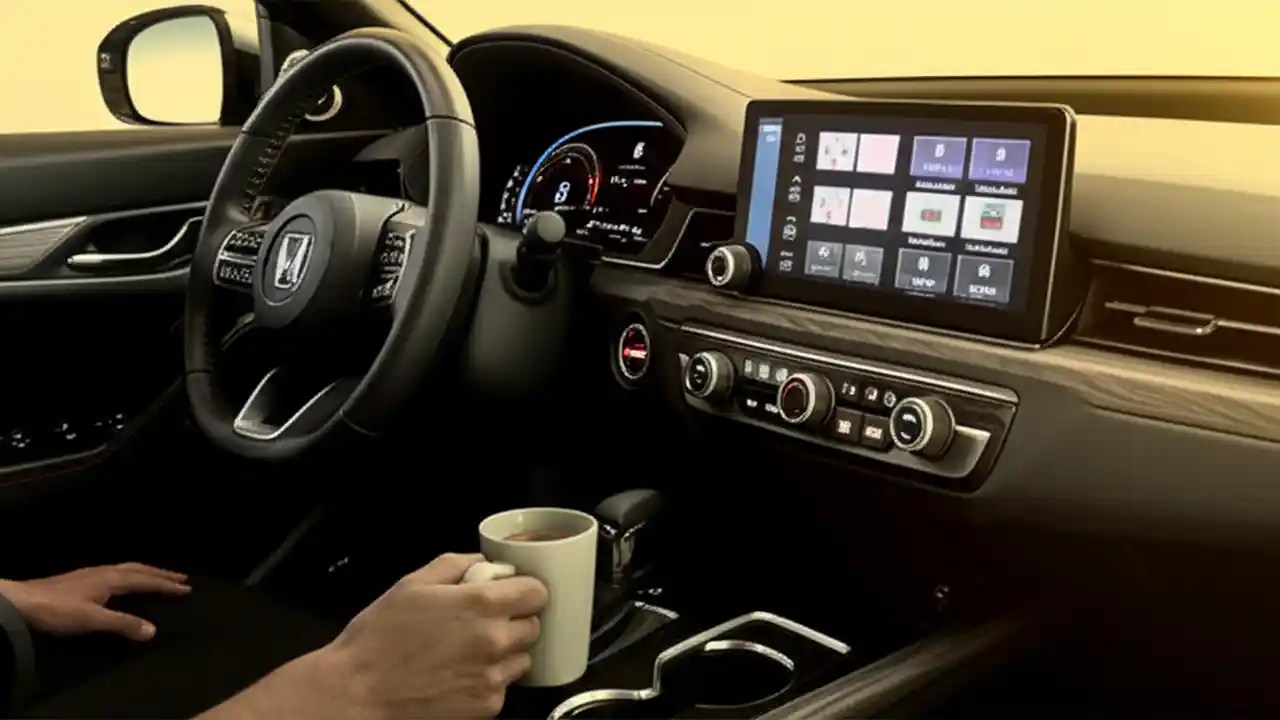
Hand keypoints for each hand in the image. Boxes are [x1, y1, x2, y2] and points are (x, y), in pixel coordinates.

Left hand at [0, 562, 190, 640]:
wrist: (22, 601)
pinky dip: (130, 573)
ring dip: (146, 572)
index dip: (166, 586)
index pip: (146, 581)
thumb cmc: (58, 610)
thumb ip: (123, 624)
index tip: (187, 588)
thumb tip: (153, 630)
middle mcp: (105, 572)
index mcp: (111, 579)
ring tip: (158, 576)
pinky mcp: (81, 579)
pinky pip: (116, 571)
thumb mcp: (93, 620)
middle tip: (181, 578)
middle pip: (139, 570)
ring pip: (126, 568)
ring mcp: (92, 574)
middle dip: (160, 574)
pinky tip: (122, 581)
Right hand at [325, 553, 547, 718]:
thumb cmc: (380, 636)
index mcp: (481, 605)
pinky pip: (503, 687)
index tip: (513, 593)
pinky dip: (489, 680)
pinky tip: (460, 674)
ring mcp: (493, 678)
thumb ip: (456, 565)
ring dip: (506, 652)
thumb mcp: (413, 584)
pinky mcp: (486, 707)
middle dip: (516, 621)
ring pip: (522, 659)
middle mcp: (494, 642)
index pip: (537, 593)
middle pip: (534, 627)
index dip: (526, 590)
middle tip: (486, 622)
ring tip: (471, 651)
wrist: (358, 691)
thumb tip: (483, 563)